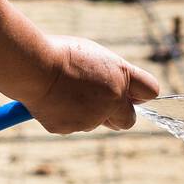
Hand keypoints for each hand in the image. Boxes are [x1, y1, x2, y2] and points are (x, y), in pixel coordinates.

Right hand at [22, 35, 160, 133]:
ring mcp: (92, 118)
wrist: (33, 66)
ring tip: (68, 92)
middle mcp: (113, 100)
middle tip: (101, 101)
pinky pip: (74, 126)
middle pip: (129, 120)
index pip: (151, 90)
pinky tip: (56, 101)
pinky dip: (68, 117)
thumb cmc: (63, 54)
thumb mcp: (97, 57)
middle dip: (119, 114)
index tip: (133, 93)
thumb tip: (126, 89)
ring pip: (98, 123)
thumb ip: (115, 75)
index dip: (141, 93)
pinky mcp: (70, 128)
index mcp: (122, 77)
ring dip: (90, 113)